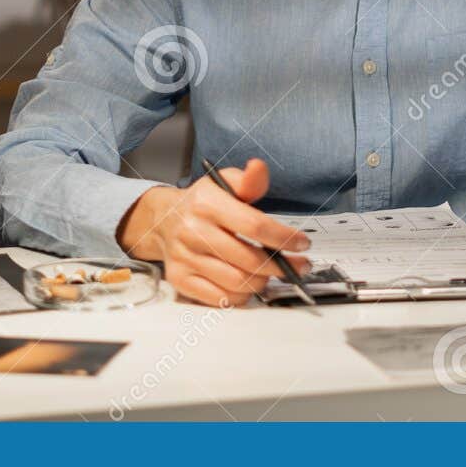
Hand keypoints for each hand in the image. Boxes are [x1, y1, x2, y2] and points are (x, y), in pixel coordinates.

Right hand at [116, 158, 310, 306]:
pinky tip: (249, 284)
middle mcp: (193, 231)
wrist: (163, 219)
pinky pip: (220, 298)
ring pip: (237, 282)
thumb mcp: (224, 183)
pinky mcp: (180, 279)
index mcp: (206, 203)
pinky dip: (241, 296)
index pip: (254, 225)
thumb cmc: (202, 203)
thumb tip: (258, 168)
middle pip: (249, 259)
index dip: (284, 238)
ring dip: (263, 282)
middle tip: (297, 265)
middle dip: (281, 266)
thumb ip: (248, 180)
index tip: (302, 244)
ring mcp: (184, 257)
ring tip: (271, 273)